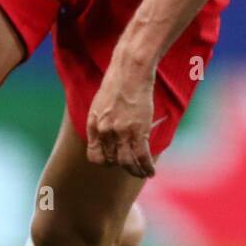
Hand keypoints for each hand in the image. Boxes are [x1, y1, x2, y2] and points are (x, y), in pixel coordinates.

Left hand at [86, 51, 157, 177]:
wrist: (130, 71)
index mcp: (93, 126)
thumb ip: (101, 121)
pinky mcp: (138, 130)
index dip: (104, 162)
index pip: (94, 156)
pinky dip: (147, 167)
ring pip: (127, 163)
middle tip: (131, 167)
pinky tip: (151, 171)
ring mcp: (121, 132)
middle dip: (122, 166)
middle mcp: (105, 132)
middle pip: (112, 161)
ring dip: (135, 172)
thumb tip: (107, 134)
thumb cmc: (117, 83)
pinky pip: (142, 157)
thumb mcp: (100, 103)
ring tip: (143, 174)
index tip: (113, 162)